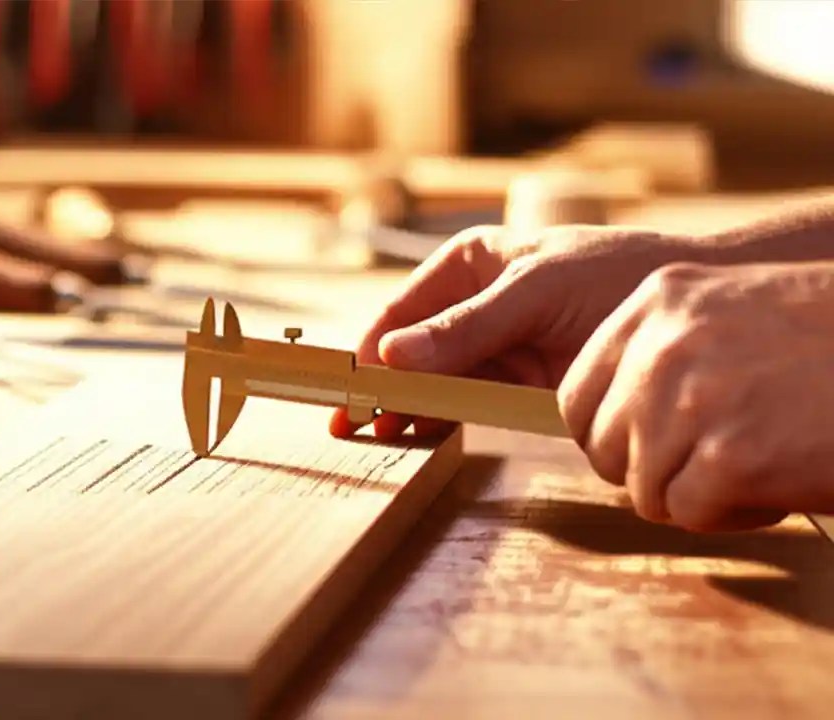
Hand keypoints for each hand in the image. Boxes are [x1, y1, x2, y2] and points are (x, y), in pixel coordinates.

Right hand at [331, 224, 705, 437]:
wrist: (686, 309)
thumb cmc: (617, 275)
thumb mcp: (538, 292)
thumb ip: (467, 326)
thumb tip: (395, 356)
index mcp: (465, 265)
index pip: (399, 313)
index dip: (369, 351)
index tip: (348, 388)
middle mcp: (468, 305)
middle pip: (407, 351)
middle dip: (378, 386)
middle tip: (351, 425)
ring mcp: (490, 347)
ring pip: (431, 381)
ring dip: (404, 408)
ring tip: (378, 437)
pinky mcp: (514, 383)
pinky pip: (465, 402)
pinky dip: (440, 419)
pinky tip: (419, 436)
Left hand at [558, 261, 833, 531]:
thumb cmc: (833, 344)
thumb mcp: (734, 315)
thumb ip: (665, 353)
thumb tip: (603, 424)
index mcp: (657, 301)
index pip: (578, 394)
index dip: (612, 436)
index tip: (655, 447)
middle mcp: (663, 344)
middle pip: (602, 448)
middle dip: (653, 470)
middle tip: (716, 465)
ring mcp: (693, 399)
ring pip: (643, 488)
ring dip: (698, 495)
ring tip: (761, 465)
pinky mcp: (730, 458)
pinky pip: (690, 514)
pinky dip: (734, 516)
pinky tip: (780, 485)